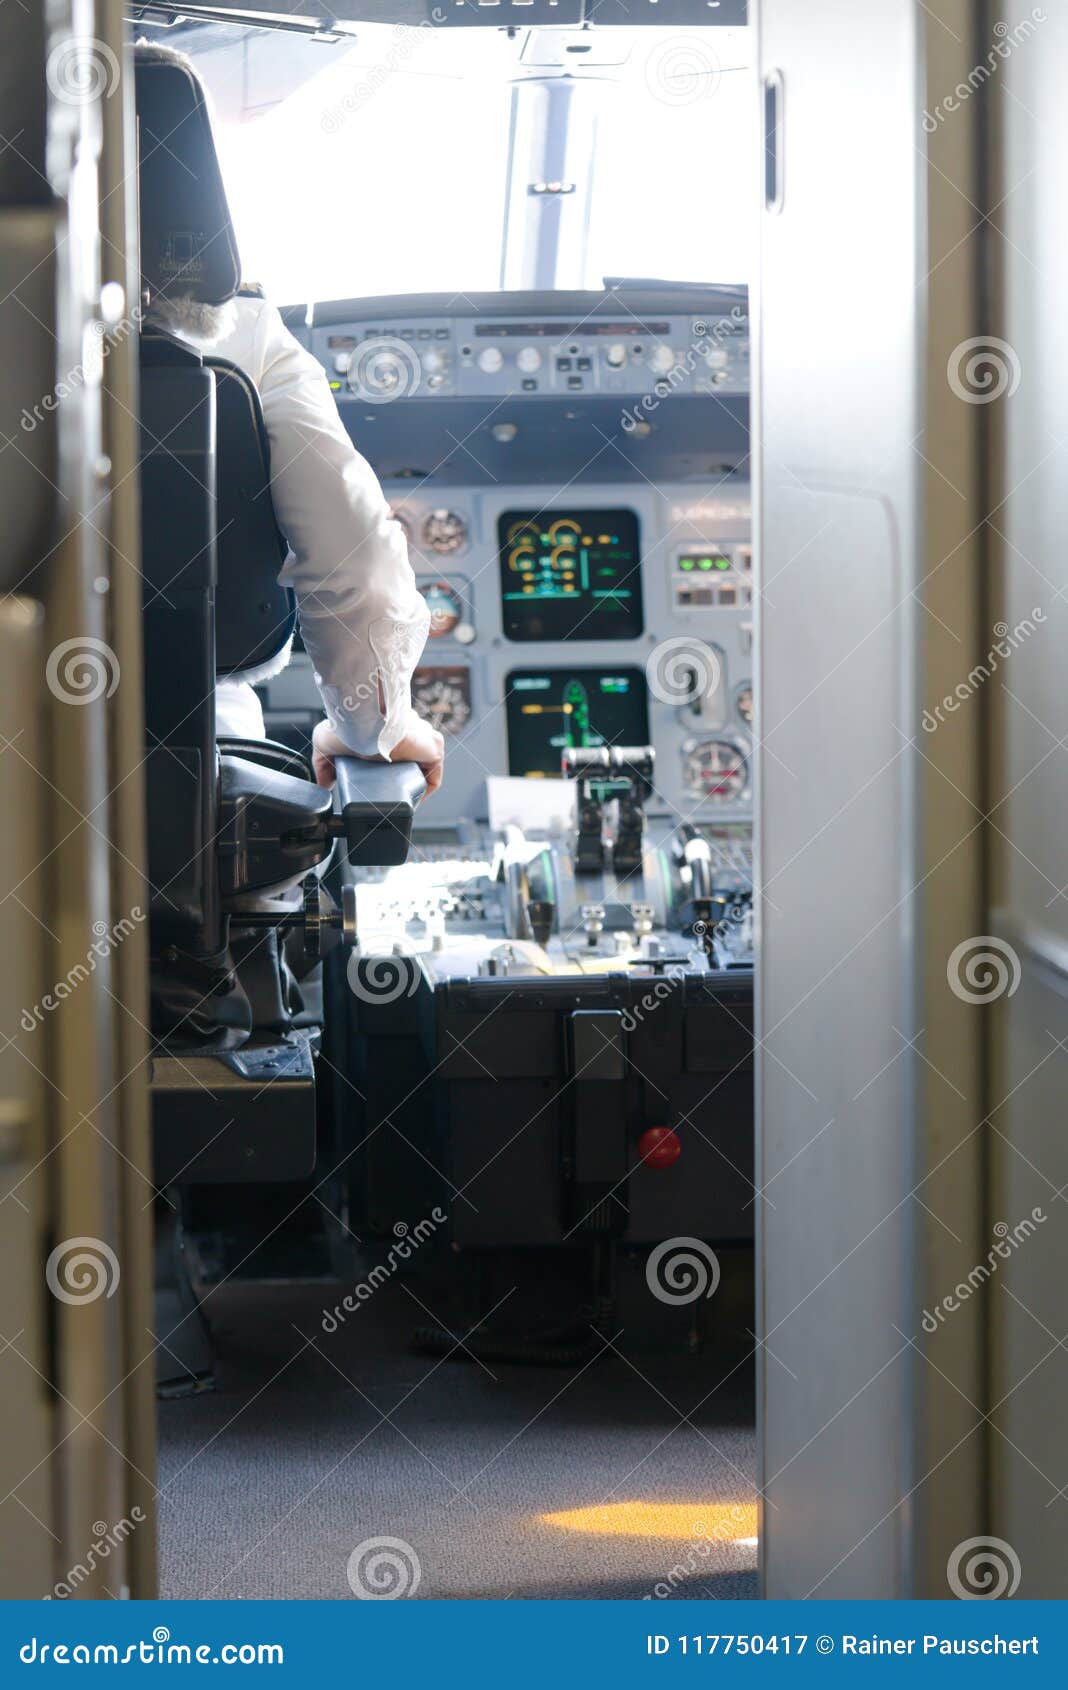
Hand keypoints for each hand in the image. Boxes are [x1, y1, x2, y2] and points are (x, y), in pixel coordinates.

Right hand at [311, 715, 444, 798]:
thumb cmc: (344, 724)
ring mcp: (422, 736)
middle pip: (411, 756)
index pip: (395, 746)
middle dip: (401, 775)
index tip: (379, 785)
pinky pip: (434, 771)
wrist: (360, 723)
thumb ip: (323, 763)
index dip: (388, 768)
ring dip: (413, 780)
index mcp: (386, 725)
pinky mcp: (433, 745)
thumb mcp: (325, 743)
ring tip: (400, 797)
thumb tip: (324, 783)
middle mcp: (407, 728)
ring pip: (423, 763)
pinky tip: (413, 797)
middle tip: (388, 792)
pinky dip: (426, 786)